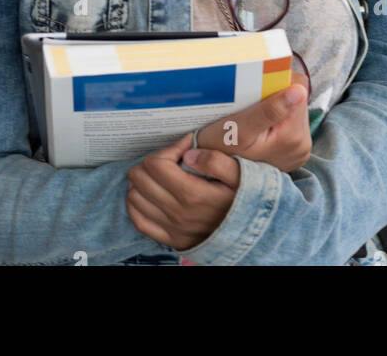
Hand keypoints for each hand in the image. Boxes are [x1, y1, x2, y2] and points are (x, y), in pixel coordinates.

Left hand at [126, 135, 239, 250]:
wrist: (251, 233)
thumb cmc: (244, 198)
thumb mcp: (239, 173)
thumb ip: (215, 160)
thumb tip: (188, 152)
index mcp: (192, 193)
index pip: (156, 165)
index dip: (166, 150)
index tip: (182, 147)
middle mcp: (177, 212)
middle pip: (140, 179)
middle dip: (150, 163)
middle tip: (167, 160)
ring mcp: (173, 228)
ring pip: (135, 198)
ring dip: (141, 183)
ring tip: (157, 176)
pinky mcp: (171, 240)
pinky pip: (140, 222)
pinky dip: (136, 206)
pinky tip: (147, 196)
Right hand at [192, 73, 310, 171]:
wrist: (214, 179)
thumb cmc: (221, 150)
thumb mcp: (240, 129)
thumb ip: (270, 110)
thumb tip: (300, 91)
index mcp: (294, 137)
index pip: (299, 88)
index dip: (278, 80)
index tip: (256, 88)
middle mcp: (303, 145)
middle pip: (298, 97)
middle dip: (276, 93)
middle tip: (251, 102)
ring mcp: (299, 149)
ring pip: (293, 107)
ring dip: (275, 104)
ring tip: (252, 114)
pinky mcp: (293, 150)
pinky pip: (289, 121)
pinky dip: (274, 117)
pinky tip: (258, 124)